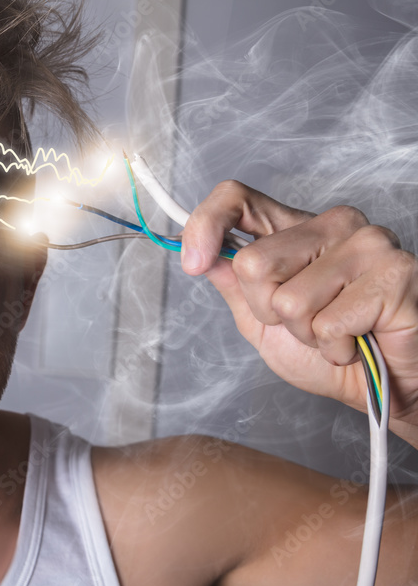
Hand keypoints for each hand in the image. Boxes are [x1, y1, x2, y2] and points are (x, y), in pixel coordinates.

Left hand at [182, 180, 417, 437]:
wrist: (386, 388)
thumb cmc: (332, 352)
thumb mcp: (263, 323)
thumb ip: (235, 286)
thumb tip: (200, 255)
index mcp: (295, 229)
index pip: (237, 197)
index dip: (206, 224)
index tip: (192, 262)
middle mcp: (332, 224)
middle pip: (253, 264)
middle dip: (270, 311)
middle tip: (309, 323)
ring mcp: (367, 243)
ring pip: (289, 300)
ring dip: (307, 333)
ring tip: (338, 333)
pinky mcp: (394, 273)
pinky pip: (328, 323)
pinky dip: (336, 347)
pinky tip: (360, 340)